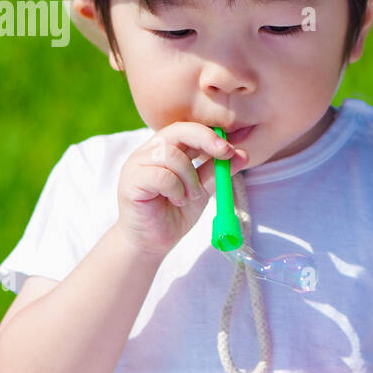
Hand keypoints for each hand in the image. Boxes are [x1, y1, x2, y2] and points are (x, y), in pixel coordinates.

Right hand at [115, 122, 248, 258]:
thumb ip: (216, 171)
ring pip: (170, 155)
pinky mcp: (130, 181)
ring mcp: (136, 165)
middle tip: (224, 154)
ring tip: (190, 196)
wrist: (151, 243)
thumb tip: (242, 154)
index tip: (230, 150)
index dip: (210, 135)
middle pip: (177, 131)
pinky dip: (176, 189)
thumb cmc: (173, 214)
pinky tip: (177, 201)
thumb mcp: (201, 190)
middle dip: (205, 140)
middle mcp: (148, 152)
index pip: (187, 129)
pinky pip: (161, 175)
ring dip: (189, 177)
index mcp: (165, 150)